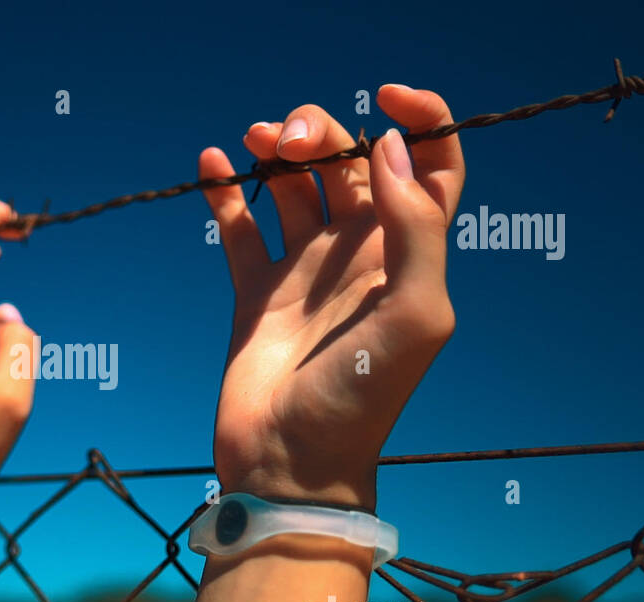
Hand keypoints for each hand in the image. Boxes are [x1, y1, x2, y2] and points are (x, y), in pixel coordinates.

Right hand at [200, 86, 464, 510]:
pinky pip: (242, 227)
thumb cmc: (363, 399)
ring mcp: (304, 271)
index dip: (423, 121)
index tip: (386, 97)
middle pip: (351, 163)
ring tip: (256, 141)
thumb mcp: (415, 315)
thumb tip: (390, 146)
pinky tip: (211, 162)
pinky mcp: (255, 291)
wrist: (291, 463)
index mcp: (406, 254)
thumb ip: (415, 228)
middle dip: (324, 132)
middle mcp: (358, 254)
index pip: (432, 167)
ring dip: (278, 150)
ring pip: (296, 185)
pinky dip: (226, 190)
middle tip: (291, 140)